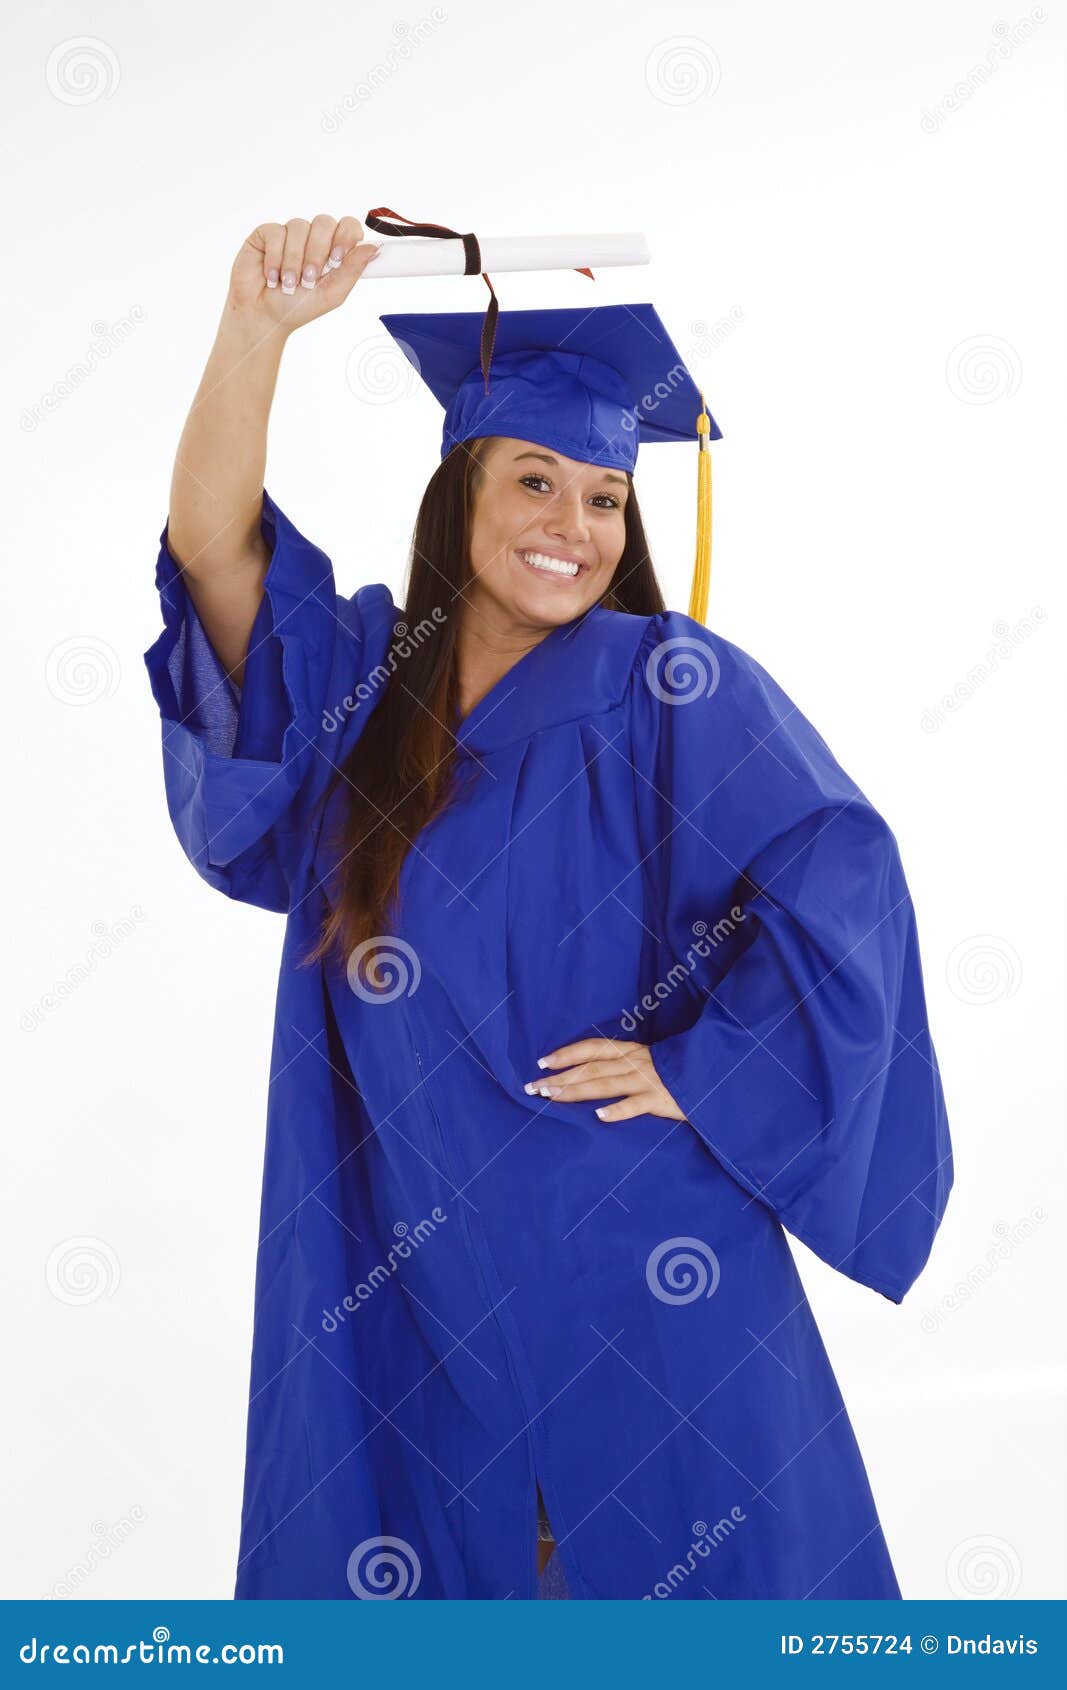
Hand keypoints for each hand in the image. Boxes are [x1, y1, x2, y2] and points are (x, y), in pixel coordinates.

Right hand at [226, 213, 379, 335]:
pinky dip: (275, 258)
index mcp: (333, 250)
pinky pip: (276, 232)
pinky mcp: (267, 234)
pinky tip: (271, 276)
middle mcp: (313, 238)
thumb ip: (352, 270)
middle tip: (309, 278)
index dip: (345, 237)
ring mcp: (290, 234)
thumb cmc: (296, 308)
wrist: (263, 317)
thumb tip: (374, 248)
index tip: (337, 258)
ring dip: (294, 260)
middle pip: (324, 222)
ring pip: (299, 227)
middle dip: (317, 253)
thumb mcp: (331, 294)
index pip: (348, 226)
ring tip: (288, 284)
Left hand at [525, 1038, 685, 1122]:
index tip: (542, 1062)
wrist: (713, 1075)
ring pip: (605, 1085)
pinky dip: (617, 1110)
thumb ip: (625, 1065)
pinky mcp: (660, 1100)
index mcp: (631, 1052)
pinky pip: (636, 1105)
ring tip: (552, 1097)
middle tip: (533, 1086)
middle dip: (560, 1077)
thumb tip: (594, 1072)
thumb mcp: (650, 1061)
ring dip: (576, 1091)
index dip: (567, 1054)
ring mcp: (646, 1081)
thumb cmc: (678, 1071)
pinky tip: (599, 1116)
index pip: (593, 1049)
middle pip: (590, 1069)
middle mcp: (634, 1063)